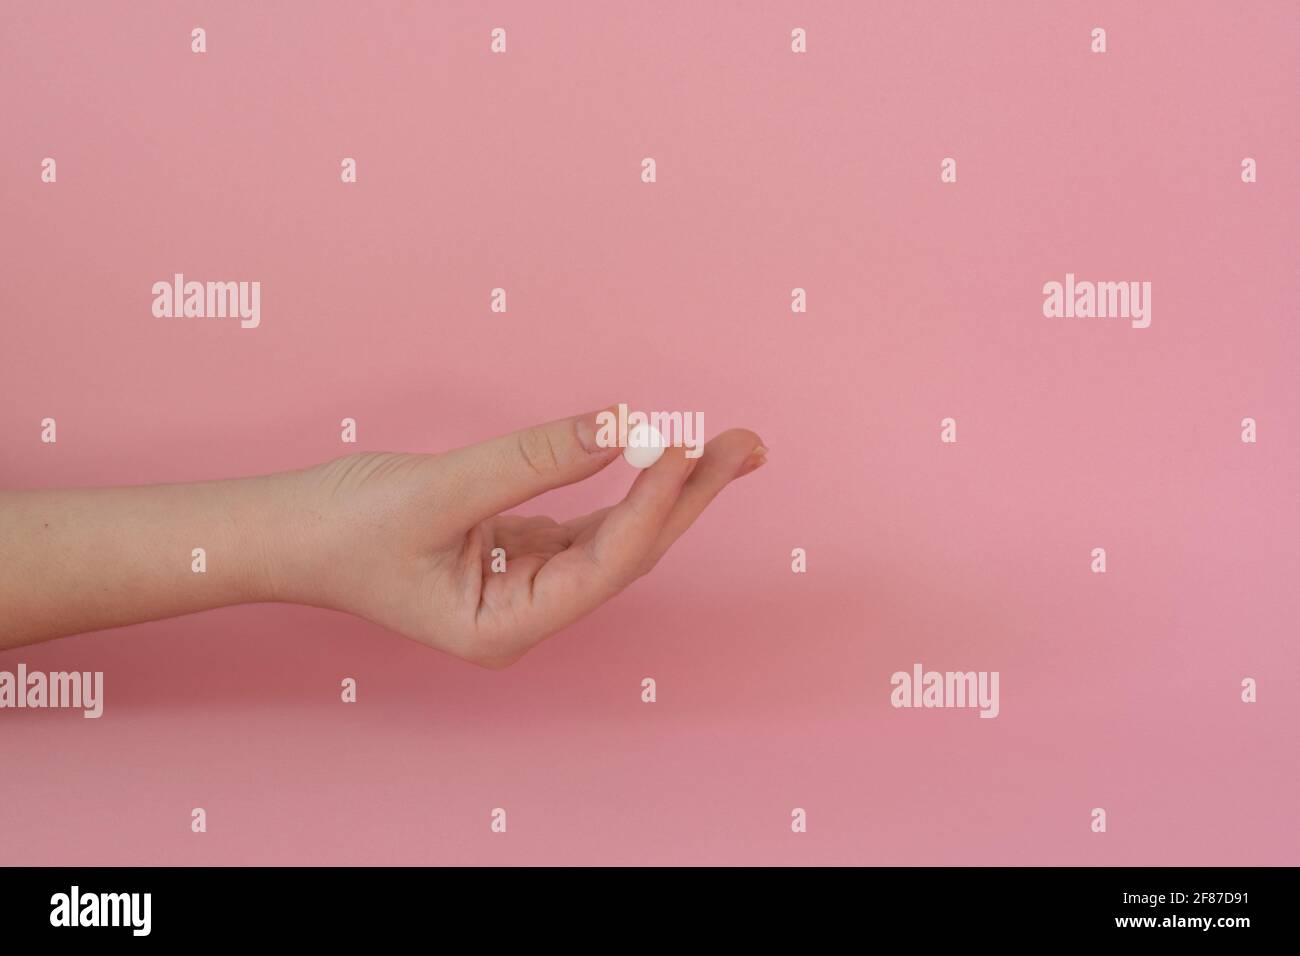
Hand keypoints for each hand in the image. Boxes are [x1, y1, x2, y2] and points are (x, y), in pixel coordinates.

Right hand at [265, 408, 766, 666]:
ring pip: (619, 534)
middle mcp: (529, 612)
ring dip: (670, 488)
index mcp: (506, 625)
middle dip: (689, 497)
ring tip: (728, 445)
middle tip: (747, 445)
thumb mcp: (440, 489)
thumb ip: (534, 460)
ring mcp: (529, 583)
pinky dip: (627, 483)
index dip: (651, 503)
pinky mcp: (522, 549)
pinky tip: (664, 455)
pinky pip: (591, 517)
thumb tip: (624, 425)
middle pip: (631, 553)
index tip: (685, 443)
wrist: (290, 532)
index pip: (605, 565)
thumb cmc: (346, 527)